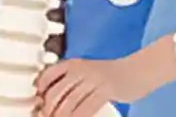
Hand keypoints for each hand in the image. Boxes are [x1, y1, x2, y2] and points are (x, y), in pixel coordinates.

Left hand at [35, 55, 149, 116]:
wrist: (138, 70)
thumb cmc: (112, 76)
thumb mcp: (88, 72)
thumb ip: (73, 80)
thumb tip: (54, 99)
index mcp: (73, 64)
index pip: (48, 75)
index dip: (40, 91)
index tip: (37, 104)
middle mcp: (81, 69)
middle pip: (56, 92)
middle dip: (48, 110)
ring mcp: (94, 79)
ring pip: (69, 101)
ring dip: (61, 116)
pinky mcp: (106, 90)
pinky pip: (86, 107)